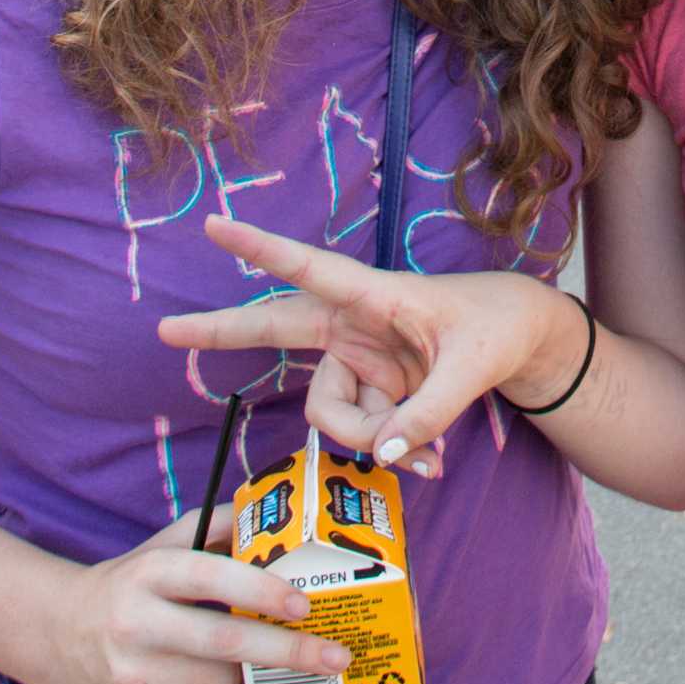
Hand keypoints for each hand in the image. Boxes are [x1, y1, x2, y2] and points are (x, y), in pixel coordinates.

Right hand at [38, 505, 346, 683]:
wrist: (59, 636)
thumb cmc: (130, 587)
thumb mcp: (164, 546)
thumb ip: (218, 527)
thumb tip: (278, 508)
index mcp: (147, 573)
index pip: (209, 577)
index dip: (260, 591)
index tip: (304, 604)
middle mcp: (134, 625)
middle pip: (224, 644)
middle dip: (288, 652)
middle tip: (335, 656)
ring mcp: (131, 677)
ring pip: (221, 682)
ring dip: (249, 672)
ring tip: (245, 655)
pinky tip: (202, 677)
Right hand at [159, 217, 570, 479]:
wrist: (521, 338)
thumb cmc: (497, 328)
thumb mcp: (474, 369)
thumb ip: (428, 413)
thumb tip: (385, 454)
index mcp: (377, 294)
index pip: (311, 268)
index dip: (262, 250)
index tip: (216, 225)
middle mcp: (355, 322)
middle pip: (276, 328)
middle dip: (222, 331)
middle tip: (163, 330)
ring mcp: (358, 356)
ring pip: (332, 412)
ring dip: (373, 440)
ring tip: (432, 453)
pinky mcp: (368, 385)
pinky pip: (360, 430)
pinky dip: (392, 448)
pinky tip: (432, 458)